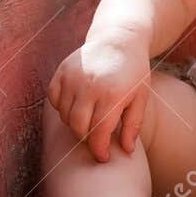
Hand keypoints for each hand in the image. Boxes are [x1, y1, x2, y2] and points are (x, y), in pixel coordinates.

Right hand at [47, 38, 151, 162]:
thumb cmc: (133, 71)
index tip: (103, 157)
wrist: (119, 39)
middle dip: (87, 139)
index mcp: (112, 94)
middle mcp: (89, 85)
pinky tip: (78, 105)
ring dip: (76, 123)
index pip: (99, 133)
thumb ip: (133, 125)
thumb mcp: (140, 97)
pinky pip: (54, 101)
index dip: (100, 150)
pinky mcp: (61, 72)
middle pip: (79, 128)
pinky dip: (63, 108)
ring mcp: (73, 77)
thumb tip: (127, 151)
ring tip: (90, 119)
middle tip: (97, 138)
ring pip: (66, 116)